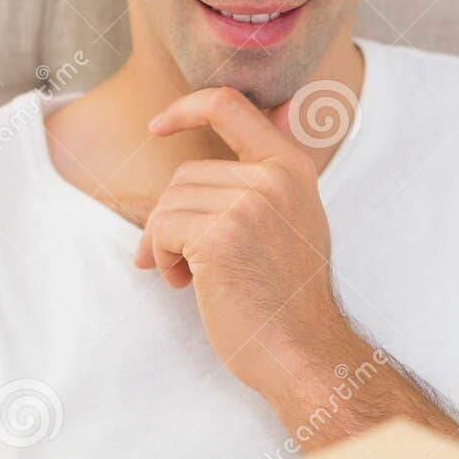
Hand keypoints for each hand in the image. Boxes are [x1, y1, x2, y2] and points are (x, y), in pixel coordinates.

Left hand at [134, 87, 347, 400]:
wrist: (300, 352)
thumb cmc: (287, 297)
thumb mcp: (297, 219)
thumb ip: (275, 176)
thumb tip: (280, 114)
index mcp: (292, 167)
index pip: (229, 106)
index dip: (186, 109)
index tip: (158, 127)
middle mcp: (273, 178)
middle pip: (186, 174)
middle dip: (172, 218)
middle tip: (183, 261)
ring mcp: (248, 204)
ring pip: (170, 203)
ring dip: (166, 243)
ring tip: (190, 276)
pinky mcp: (220, 235)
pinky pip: (163, 230)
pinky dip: (161, 258)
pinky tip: (185, 284)